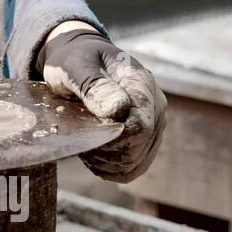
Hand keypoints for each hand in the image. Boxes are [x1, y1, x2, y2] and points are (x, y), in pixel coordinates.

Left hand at [36, 24, 165, 182]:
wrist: (81, 61)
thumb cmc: (76, 61)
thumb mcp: (76, 67)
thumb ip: (95, 86)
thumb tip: (118, 110)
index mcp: (142, 84)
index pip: (140, 128)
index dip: (112, 138)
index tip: (88, 129)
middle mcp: (155, 107)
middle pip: (136, 151)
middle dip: (105, 152)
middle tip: (83, 136)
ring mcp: (153, 126)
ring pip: (134, 165)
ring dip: (105, 163)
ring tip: (87, 143)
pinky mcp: (145, 141)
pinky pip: (132, 170)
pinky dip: (110, 170)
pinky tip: (94, 155)